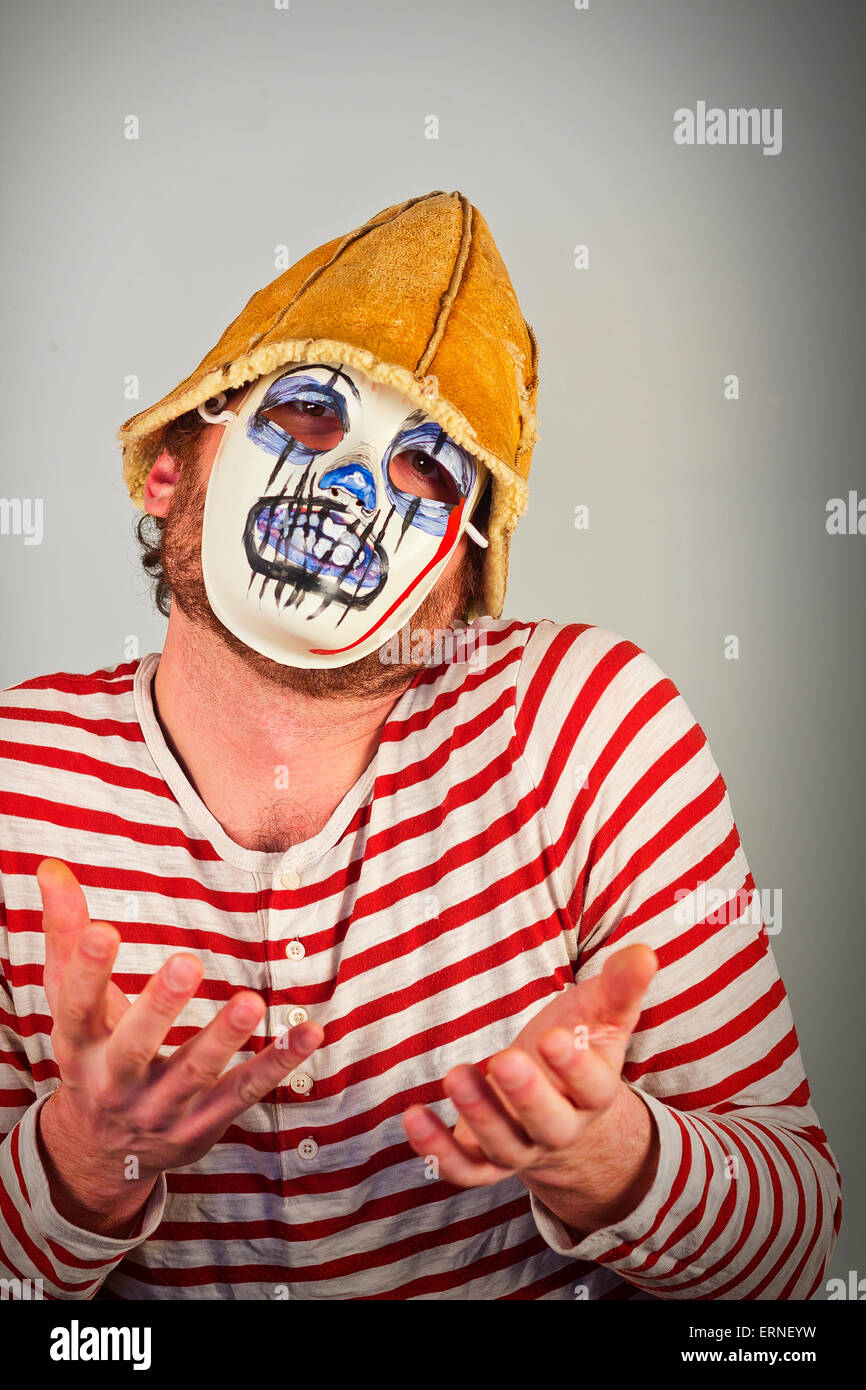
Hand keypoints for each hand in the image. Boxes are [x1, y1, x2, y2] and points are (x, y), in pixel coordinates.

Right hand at [36, 858, 322, 1231]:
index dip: (87, 970)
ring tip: (250, 1000)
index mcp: (78, 1046)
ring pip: (195, 1073)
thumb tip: (52, 867)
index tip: (103, 930)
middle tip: (187, 962)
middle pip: (134, 1047)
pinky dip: (277, 1065)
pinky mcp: (202, 1124)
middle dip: (160, 1007)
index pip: (75, 1007)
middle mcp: (115, 1083)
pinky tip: (308, 1033)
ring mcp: (160, 1108)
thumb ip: (65, 934)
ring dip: (224, 1037)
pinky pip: (243, 1092)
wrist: (99, 1152)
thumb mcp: (70, 1000)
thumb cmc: (91, 1052)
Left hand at [402, 944, 657, 1224]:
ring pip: (504, 1146)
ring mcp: (522, 1149)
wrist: (563, 1110)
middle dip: (527, 1096)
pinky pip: (464, 1168)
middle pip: (550, 1125)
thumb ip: (621, 987)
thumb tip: (645, 952)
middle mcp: (561, 1129)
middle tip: (504, 1060)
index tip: (554, 1037)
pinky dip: (437, 1150)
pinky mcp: (485, 1160)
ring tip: (456, 1074)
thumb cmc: (580, 1047)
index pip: (594, 1088)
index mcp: (594, 1094)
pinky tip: (414, 1115)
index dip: (576, 1068)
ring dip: (479, 1115)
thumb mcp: (603, 1015)